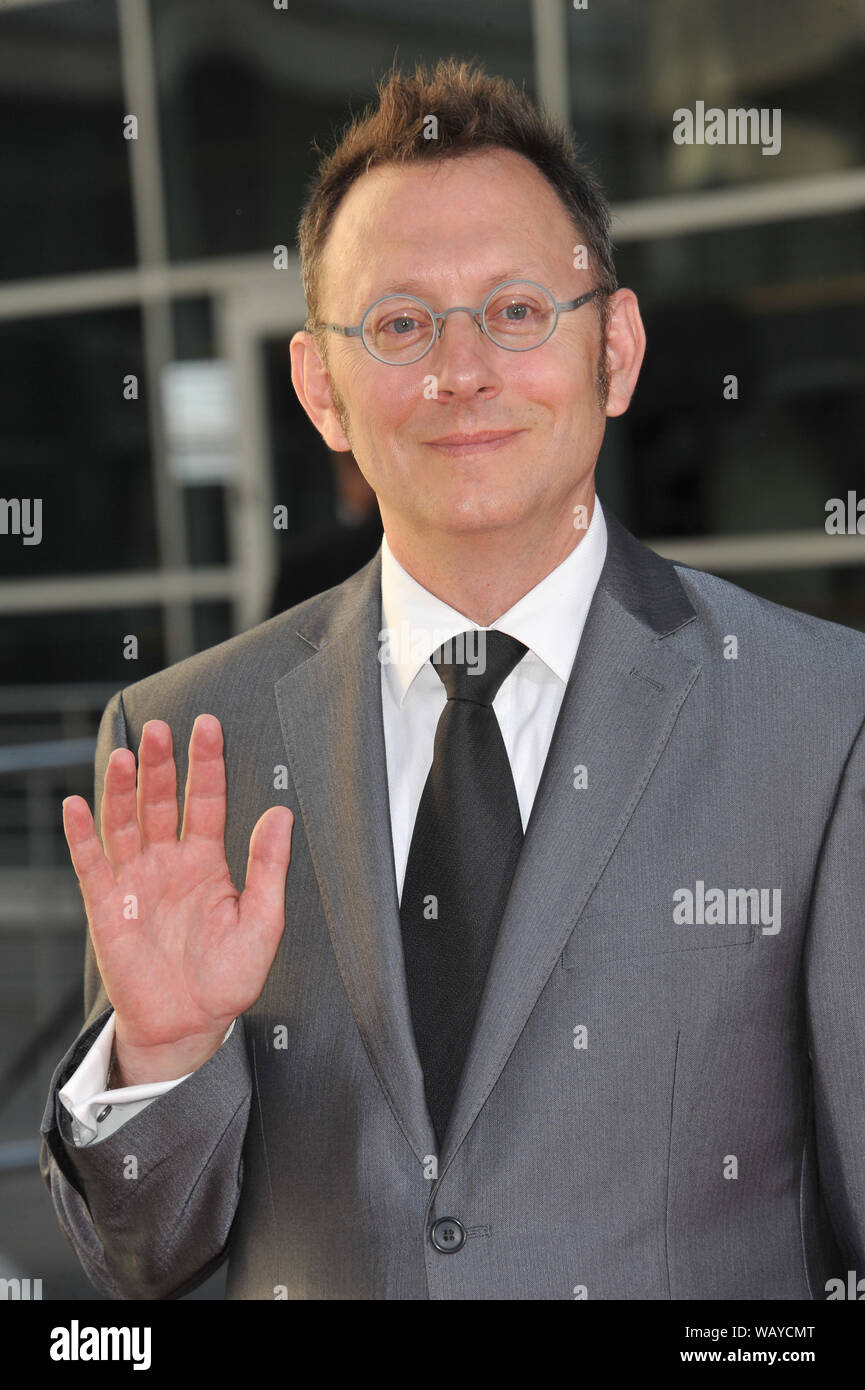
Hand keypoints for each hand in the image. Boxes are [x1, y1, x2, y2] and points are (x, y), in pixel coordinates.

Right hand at [62, 715, 292, 1083]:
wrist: (189, 1026)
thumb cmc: (226, 978)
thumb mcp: (263, 921)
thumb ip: (270, 866)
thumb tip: (281, 815)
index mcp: (207, 862)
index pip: (207, 801)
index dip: (207, 764)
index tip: (208, 727)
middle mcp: (169, 863)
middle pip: (161, 801)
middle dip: (160, 764)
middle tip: (160, 729)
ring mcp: (136, 881)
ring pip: (125, 823)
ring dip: (121, 789)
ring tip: (123, 755)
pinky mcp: (108, 906)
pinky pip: (91, 864)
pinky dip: (81, 835)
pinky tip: (76, 806)